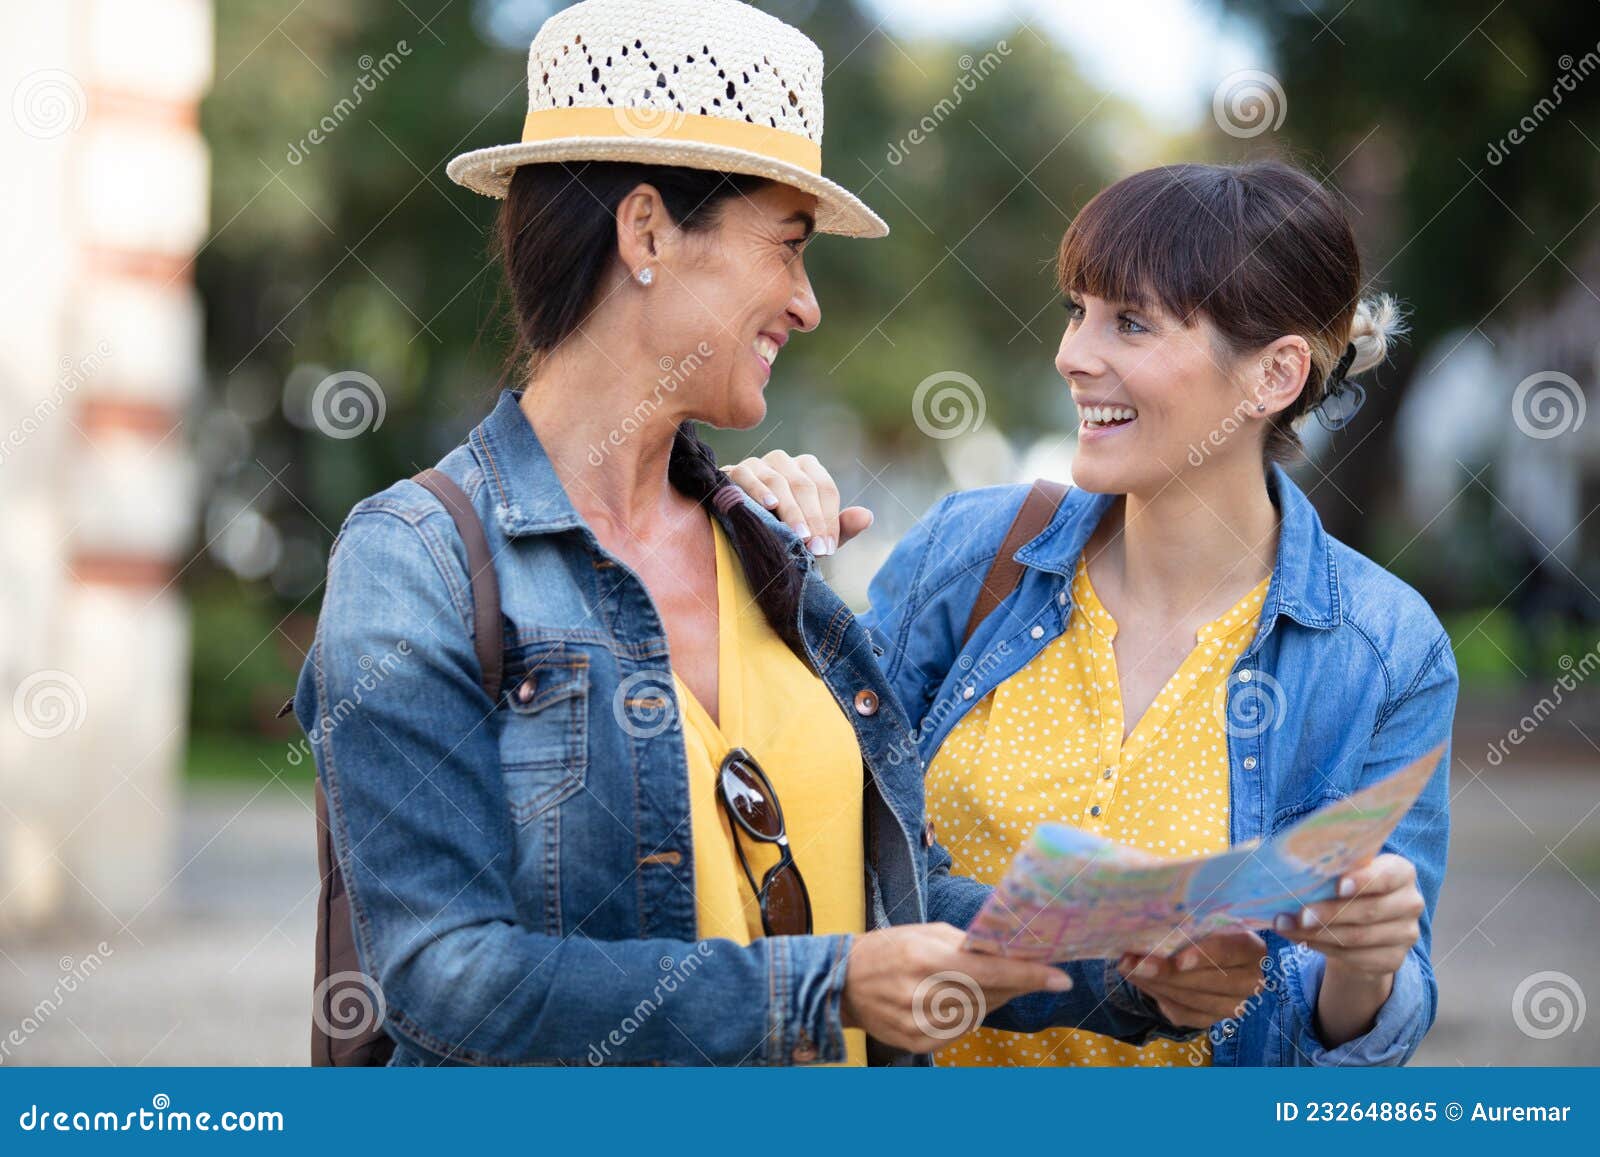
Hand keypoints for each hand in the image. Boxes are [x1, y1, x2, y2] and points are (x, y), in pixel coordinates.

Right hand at [721, 450, 872, 555]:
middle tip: (815, 549)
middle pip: (804, 486)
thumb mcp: (814, 535)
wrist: (742, 531)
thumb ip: (841, 528)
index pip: (825, 489)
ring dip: (791, 510)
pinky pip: (748, 476)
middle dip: (812, 519)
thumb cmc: (782, 531)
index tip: (828, 549)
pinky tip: (770, 507)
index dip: (829, 519)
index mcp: (808, 469)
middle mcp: (785, 461)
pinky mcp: (735, 470)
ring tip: (799, 535)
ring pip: (779, 482)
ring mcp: (759, 463)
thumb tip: (867, 516)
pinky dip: (759, 490)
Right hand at [841, 923, 1071, 1053]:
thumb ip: (967, 943)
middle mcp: (924, 995)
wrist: (843, 981)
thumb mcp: (927, 933)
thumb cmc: (890, 948)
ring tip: (979, 981)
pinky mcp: (915, 1042)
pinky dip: (968, 1014)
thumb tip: (1010, 951)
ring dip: (991, 998)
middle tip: (1031, 971)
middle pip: (990, 995)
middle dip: (1014, 983)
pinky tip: (957, 999)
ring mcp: (919, 1023)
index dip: (1029, 975)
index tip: (1060, 978)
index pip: (991, 971)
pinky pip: (960, 1031)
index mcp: (928, 959)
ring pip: (978, 1014)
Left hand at [1115, 930, 1268, 1026]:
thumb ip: (1181, 923)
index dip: (1205, 956)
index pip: (1232, 951)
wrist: (1208, 953)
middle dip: (1166, 973)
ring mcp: (1232, 1004)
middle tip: (1133, 962)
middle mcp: (1249, 980)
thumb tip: (1144, 926)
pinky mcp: (1212, 1019)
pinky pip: (1182, 1014)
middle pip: (1208, 981)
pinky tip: (1139, 981)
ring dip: (1155, 985)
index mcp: (1251, 947)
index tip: (1178, 961)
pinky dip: (1157, 997)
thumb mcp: (1198, 919)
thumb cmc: (1203, 927)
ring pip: (1193, 1001)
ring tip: (1128, 968)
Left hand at [1273, 853, 1422, 979]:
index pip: (1386, 877)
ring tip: (1285, 926)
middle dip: (1330, 913)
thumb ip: (1331, 868)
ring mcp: (1405, 934)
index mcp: (1401, 872)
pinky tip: (1299, 939)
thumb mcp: (1346, 871)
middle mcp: (1410, 902)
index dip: (1363, 882)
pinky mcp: (1393, 960)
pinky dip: (1321, 947)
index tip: (1337, 886)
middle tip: (1300, 915)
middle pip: (1369, 911)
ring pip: (1357, 937)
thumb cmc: (1349, 887)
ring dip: (1317, 933)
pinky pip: (1354, 956)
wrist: (1363, 925)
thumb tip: (1291, 869)